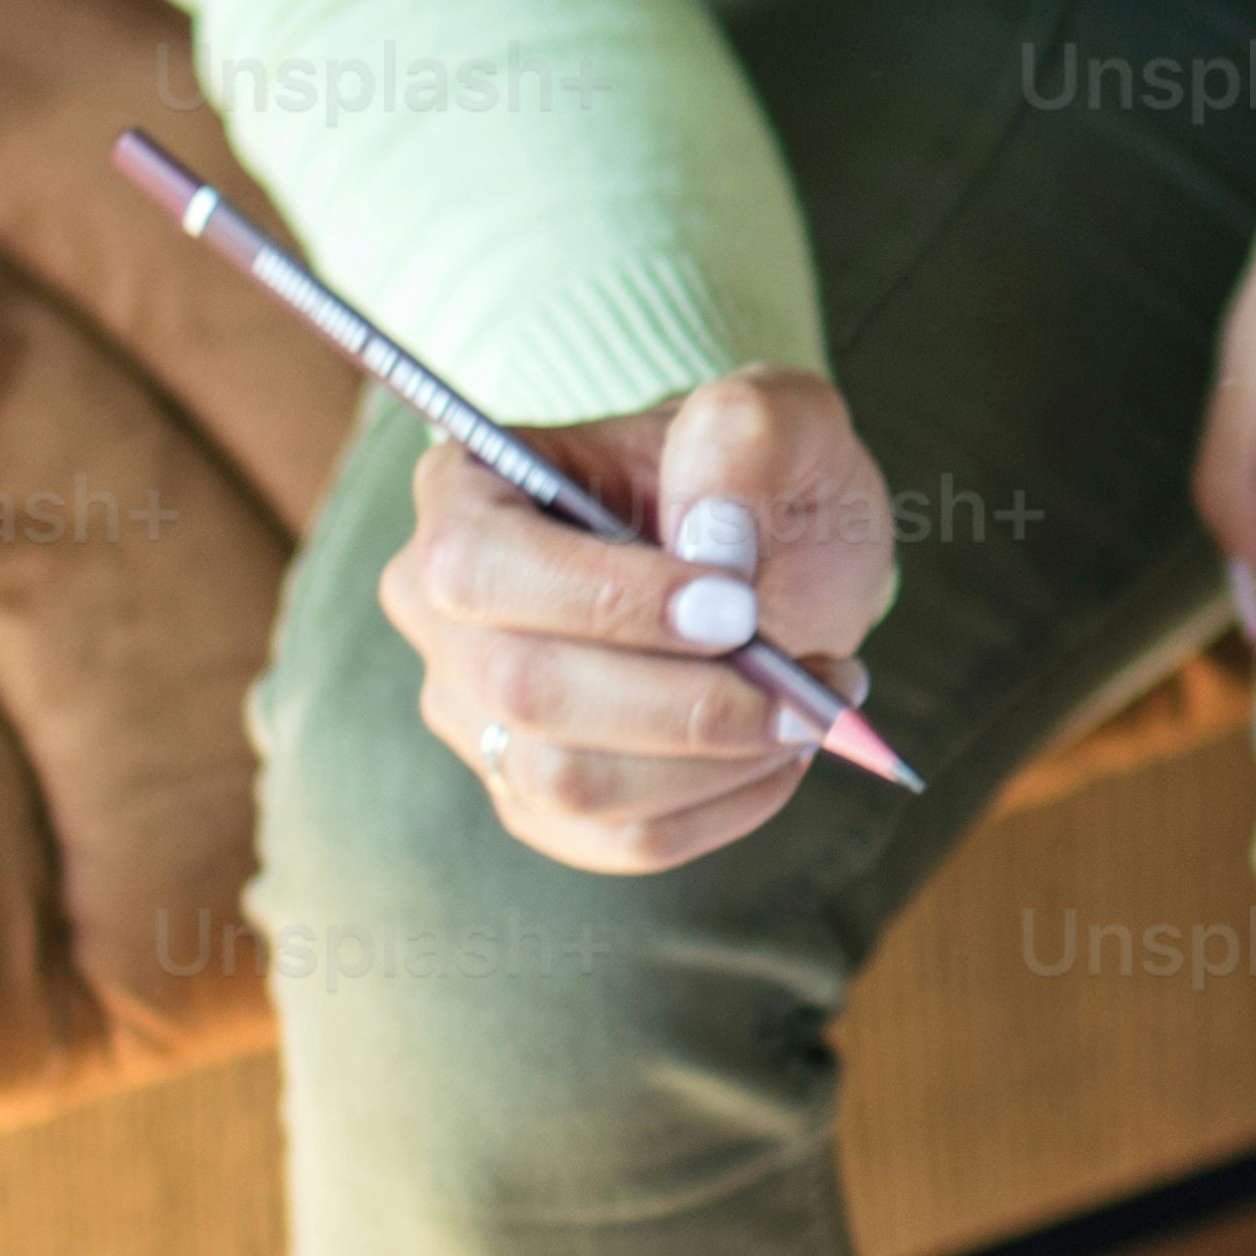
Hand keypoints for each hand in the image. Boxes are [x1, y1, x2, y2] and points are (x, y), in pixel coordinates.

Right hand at [381, 367, 891, 875]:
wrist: (776, 551)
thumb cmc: (756, 473)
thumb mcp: (779, 415)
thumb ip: (745, 434)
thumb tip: (712, 540)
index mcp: (466, 489)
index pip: (479, 565)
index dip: (605, 599)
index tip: (737, 609)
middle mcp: (442, 610)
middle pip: (524, 689)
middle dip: (686, 701)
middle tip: (811, 683)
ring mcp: (477, 714)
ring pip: (569, 782)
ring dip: (716, 760)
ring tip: (814, 705)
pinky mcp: (536, 799)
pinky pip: (619, 841)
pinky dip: (723, 808)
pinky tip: (785, 752)